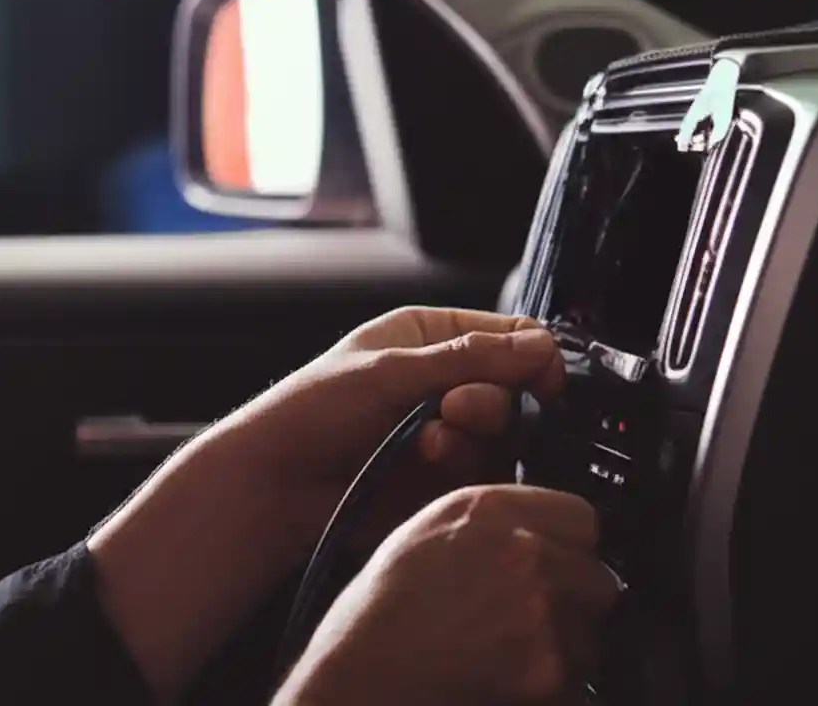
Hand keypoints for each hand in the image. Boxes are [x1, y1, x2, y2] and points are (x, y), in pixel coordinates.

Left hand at [232, 306, 565, 542]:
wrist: (274, 485)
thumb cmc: (312, 412)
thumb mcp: (391, 371)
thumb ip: (471, 359)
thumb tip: (541, 345)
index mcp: (429, 336)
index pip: (509, 333)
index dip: (532, 356)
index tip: (543, 380)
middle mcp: (443, 381)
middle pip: (514, 388)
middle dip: (491, 400)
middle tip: (454, 408)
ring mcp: (446, 431)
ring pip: (503, 434)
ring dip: (473, 436)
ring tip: (429, 440)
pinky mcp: (443, 479)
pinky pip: (483, 471)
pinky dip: (462, 466)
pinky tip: (426, 462)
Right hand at [275, 485, 621, 705]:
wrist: (364, 672)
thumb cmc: (378, 611)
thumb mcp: (427, 533)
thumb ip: (491, 524)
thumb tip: (537, 534)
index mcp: (490, 509)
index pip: (582, 516)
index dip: (570, 545)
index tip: (560, 561)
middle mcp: (523, 550)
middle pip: (597, 574)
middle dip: (573, 598)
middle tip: (532, 617)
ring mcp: (540, 608)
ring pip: (593, 629)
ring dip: (567, 643)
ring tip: (514, 652)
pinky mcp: (546, 664)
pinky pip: (578, 674)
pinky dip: (554, 682)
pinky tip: (510, 677)